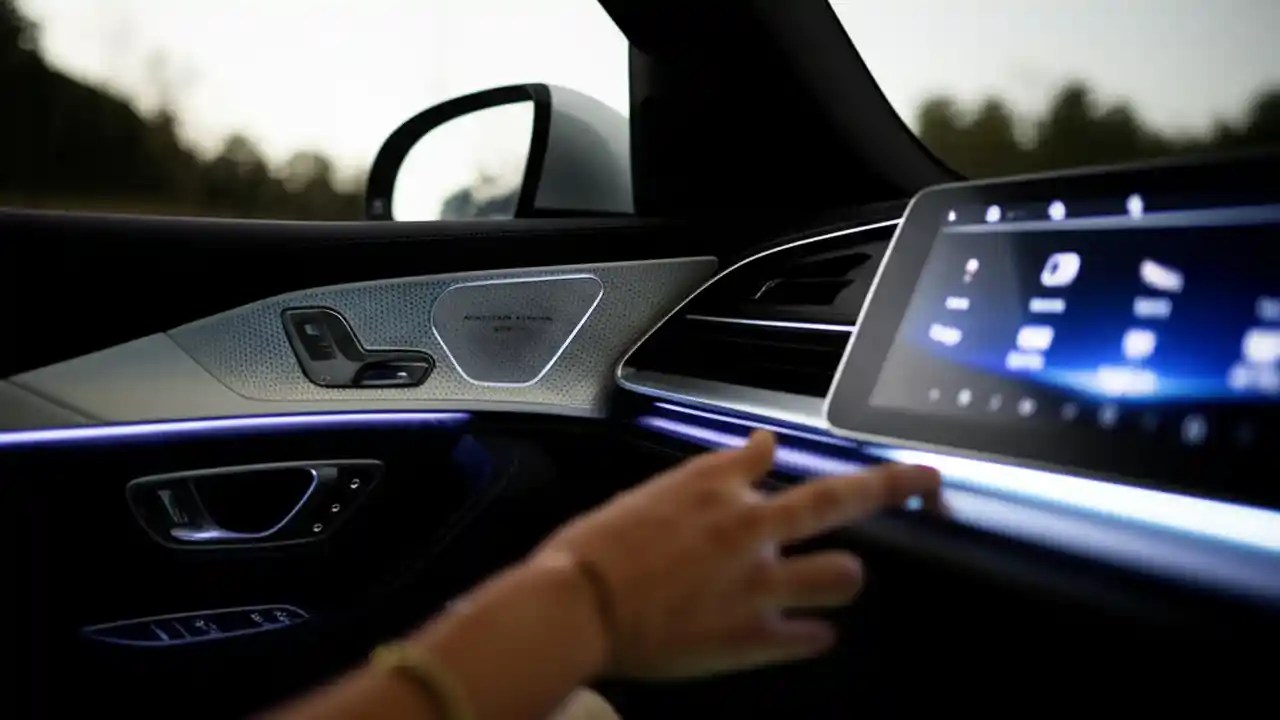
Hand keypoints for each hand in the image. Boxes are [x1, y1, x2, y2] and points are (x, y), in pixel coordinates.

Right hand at [533, 430, 940, 679]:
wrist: (577, 605)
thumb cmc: (594, 549)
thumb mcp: (647, 493)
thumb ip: (708, 474)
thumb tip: (757, 448)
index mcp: (714, 485)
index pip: (772, 455)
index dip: (783, 450)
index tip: (805, 452)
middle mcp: (749, 525)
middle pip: (839, 496)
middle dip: (893, 485)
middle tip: (925, 480)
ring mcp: (758, 582)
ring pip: (841, 574)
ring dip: (842, 575)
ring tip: (837, 579)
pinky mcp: (753, 635)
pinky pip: (810, 636)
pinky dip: (811, 635)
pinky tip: (809, 635)